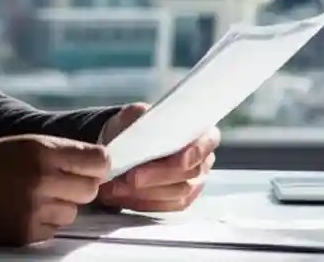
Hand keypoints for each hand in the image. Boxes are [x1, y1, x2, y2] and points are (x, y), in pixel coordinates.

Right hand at [0, 134, 108, 245]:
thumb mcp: (23, 143)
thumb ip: (60, 152)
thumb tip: (97, 164)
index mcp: (42, 150)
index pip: (98, 161)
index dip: (98, 165)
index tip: (92, 167)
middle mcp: (41, 179)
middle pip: (90, 189)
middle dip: (80, 186)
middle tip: (60, 183)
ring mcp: (33, 209)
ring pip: (73, 212)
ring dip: (61, 206)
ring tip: (34, 197)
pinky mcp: (24, 234)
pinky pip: (54, 230)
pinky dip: (44, 223)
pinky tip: (23, 211)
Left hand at [96, 102, 219, 212]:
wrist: (123, 146)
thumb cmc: (134, 126)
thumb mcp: (135, 114)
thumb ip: (142, 117)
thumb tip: (143, 123)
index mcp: (200, 134)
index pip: (205, 145)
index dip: (195, 153)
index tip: (180, 159)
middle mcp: (202, 161)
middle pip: (188, 174)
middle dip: (158, 176)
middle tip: (131, 177)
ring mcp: (193, 184)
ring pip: (176, 193)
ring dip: (146, 192)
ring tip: (118, 187)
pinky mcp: (177, 201)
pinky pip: (164, 207)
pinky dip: (141, 202)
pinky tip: (122, 196)